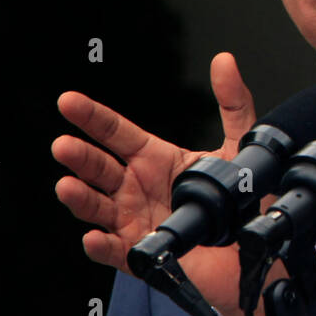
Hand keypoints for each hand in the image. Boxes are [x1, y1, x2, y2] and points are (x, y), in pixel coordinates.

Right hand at [52, 52, 261, 315]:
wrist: (252, 250)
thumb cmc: (238, 200)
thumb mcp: (239, 147)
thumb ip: (233, 104)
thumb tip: (225, 61)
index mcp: (155, 160)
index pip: (116, 133)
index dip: (93, 117)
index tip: (68, 101)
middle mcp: (137, 189)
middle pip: (99, 168)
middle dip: (79, 157)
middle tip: (64, 145)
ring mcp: (134, 221)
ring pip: (97, 208)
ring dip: (80, 198)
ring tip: (67, 186)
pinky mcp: (141, 255)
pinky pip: (115, 251)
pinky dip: (101, 245)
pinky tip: (94, 237)